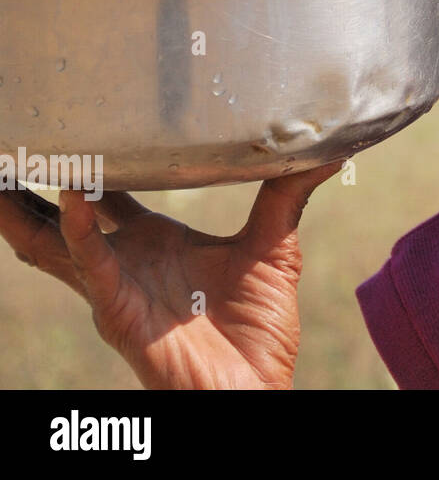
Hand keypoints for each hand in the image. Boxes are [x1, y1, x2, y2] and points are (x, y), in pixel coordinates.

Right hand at [0, 162, 341, 388]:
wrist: (255, 386)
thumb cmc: (260, 327)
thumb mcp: (276, 246)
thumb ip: (289, 196)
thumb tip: (331, 152)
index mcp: (157, 241)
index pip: (111, 195)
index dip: (89, 167)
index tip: (75, 127)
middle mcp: (128, 259)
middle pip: (64, 217)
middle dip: (32, 188)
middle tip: (12, 149)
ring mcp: (117, 285)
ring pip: (56, 241)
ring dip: (27, 210)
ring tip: (5, 174)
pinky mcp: (118, 309)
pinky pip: (92, 265)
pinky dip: (80, 231)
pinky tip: (74, 199)